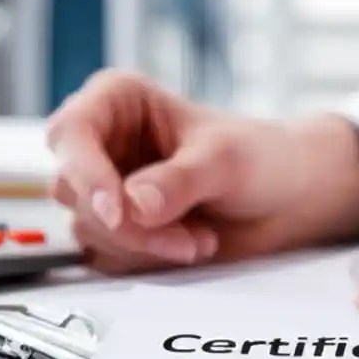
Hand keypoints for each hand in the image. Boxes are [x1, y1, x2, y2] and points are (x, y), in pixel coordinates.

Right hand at [46, 70, 358, 273]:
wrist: (286, 200)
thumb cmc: (260, 157)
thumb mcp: (225, 160)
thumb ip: (179, 180)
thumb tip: (134, 204)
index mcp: (118, 100)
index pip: (71, 133)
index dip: (86, 172)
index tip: (118, 210)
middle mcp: (103, 142)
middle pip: (72, 188)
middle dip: (126, 222)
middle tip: (182, 235)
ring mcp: (105, 188)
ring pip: (88, 227)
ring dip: (144, 243)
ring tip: (197, 236)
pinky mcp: (115, 228)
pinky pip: (105, 254)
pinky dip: (147, 258)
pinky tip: (188, 244)